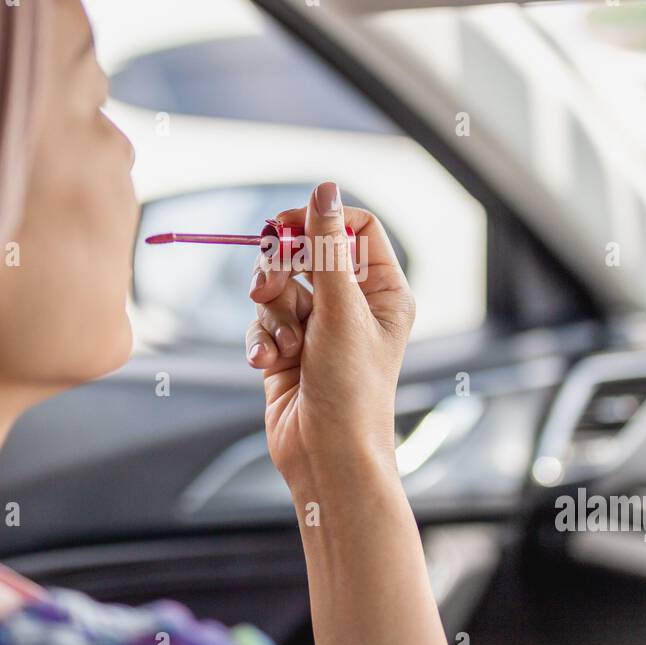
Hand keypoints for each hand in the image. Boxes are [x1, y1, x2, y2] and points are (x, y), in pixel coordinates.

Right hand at [244, 182, 414, 487]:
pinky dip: (261, 338)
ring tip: (282, 342)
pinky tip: (268, 363)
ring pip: (280, 287)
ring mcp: (319, 328)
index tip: (285, 225)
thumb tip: (324, 188)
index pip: (354, 228)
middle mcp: (354, 306)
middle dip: (283, 268)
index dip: (319, 221)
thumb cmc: (351, 389)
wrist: (326, 456)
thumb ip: (327, 247)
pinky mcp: (288, 350)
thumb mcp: (341, 310)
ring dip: (272, 311)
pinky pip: (264, 321)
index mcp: (384, 291)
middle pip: (308, 253)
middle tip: (268, 284)